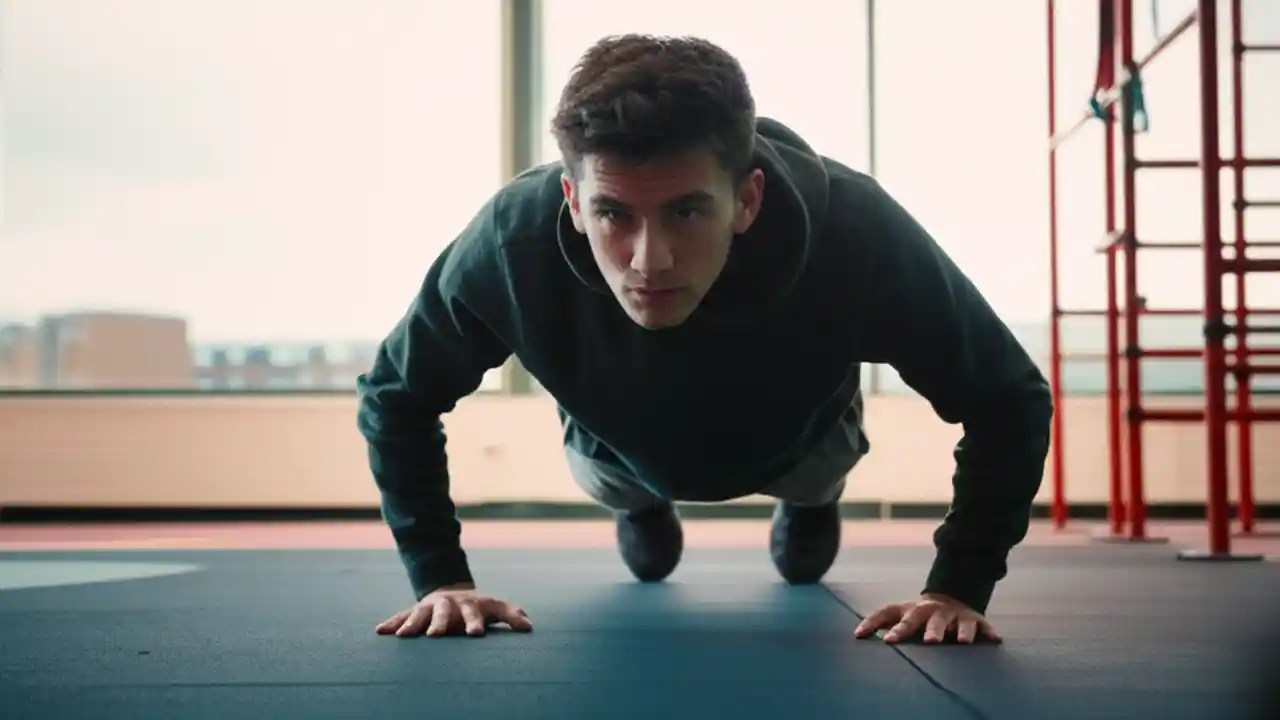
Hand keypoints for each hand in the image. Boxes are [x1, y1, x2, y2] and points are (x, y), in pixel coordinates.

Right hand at [375, 583, 533, 637]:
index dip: (474, 623)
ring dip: (412, 624)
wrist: (452, 591)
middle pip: (444, 612)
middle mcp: (448, 604)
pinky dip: (392, 623)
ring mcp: (429, 606)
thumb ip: (512, 615)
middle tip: (436, 636)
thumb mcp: (495, 607)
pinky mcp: (414, 611)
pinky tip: (380, 632)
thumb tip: (529, 627)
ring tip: (404, 637)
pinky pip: (401, 616)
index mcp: (469, 604)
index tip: (476, 635)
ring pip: (419, 614)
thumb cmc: (478, 606)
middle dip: (440, 623)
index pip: (473, 613)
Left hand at [853, 593, 1000, 644]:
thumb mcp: (898, 612)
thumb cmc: (917, 614)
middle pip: (932, 621)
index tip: (888, 641)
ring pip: (960, 624)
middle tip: (930, 642)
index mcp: (913, 611)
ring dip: (961, 632)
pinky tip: (995, 640)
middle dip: (931, 631)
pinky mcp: (975, 621)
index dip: (896, 629)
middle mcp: (935, 612)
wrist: (949, 598)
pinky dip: (989, 633)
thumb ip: (878, 622)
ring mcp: (956, 616)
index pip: (900, 618)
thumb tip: (856, 635)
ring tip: (962, 641)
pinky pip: (983, 627)